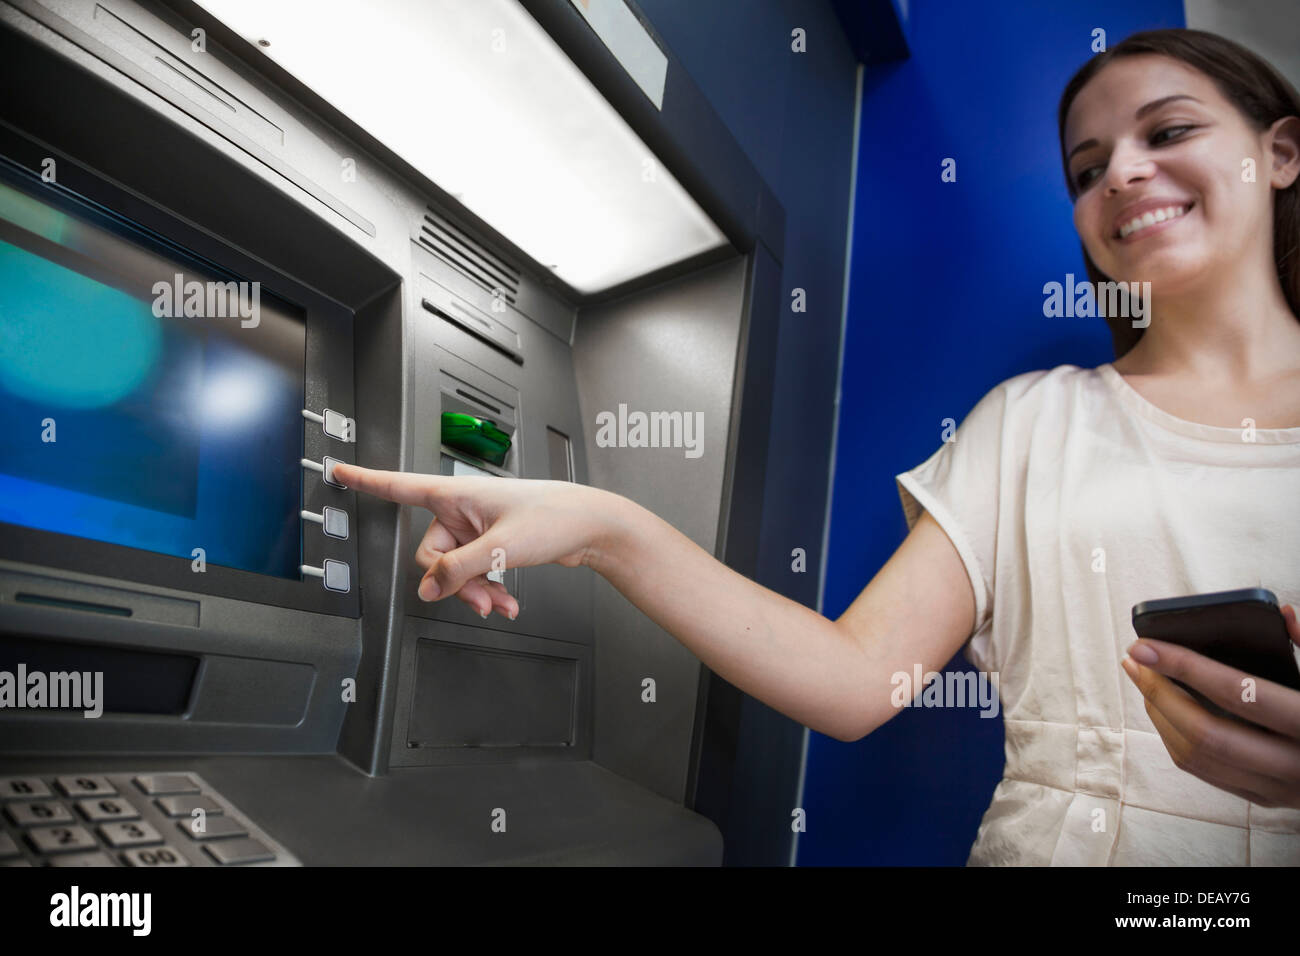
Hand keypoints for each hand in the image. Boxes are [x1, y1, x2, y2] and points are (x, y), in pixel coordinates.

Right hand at [331, 463, 617, 619]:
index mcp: (457, 493)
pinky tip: (507, 601)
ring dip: (476, 589)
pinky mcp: (494, 542)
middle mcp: (463, 508)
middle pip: (432, 553)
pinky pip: (476, 570)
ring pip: (456, 568)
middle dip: (453, 581)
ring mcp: (478, 526)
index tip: (338, 471)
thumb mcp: (500, 546)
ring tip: (500, 603)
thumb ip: (459, 570)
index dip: (366, 481)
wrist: (593, 524)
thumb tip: (428, 588)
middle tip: (479, 599)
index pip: (399, 486)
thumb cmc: (556, 515)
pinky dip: (489, 587)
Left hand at [1121, 604, 1299, 807]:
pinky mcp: (1267, 799)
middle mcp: (1297, 766)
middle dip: (1159, 693)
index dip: (1186, 666)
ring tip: (1144, 678)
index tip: (1145, 644)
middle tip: (1134, 660)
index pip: (1240, 694)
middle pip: (1206, 734)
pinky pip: (1205, 773)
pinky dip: (1175, 738)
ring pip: (1197, 758)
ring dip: (1159, 715)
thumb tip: (1282, 614)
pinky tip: (1165, 708)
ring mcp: (1280, 789)